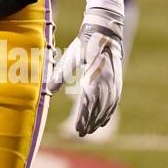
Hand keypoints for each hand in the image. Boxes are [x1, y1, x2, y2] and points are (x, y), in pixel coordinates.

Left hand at [49, 8, 122, 136]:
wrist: (104, 32)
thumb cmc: (84, 45)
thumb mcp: (71, 57)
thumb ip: (60, 75)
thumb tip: (49, 90)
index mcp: (93, 78)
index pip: (88, 104)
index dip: (83, 119)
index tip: (77, 129)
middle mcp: (106, 83)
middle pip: (98, 109)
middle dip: (90, 123)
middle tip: (81, 134)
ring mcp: (114, 83)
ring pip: (108, 107)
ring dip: (99, 120)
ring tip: (91, 130)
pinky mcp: (117, 81)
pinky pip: (115, 101)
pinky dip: (109, 113)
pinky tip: (104, 121)